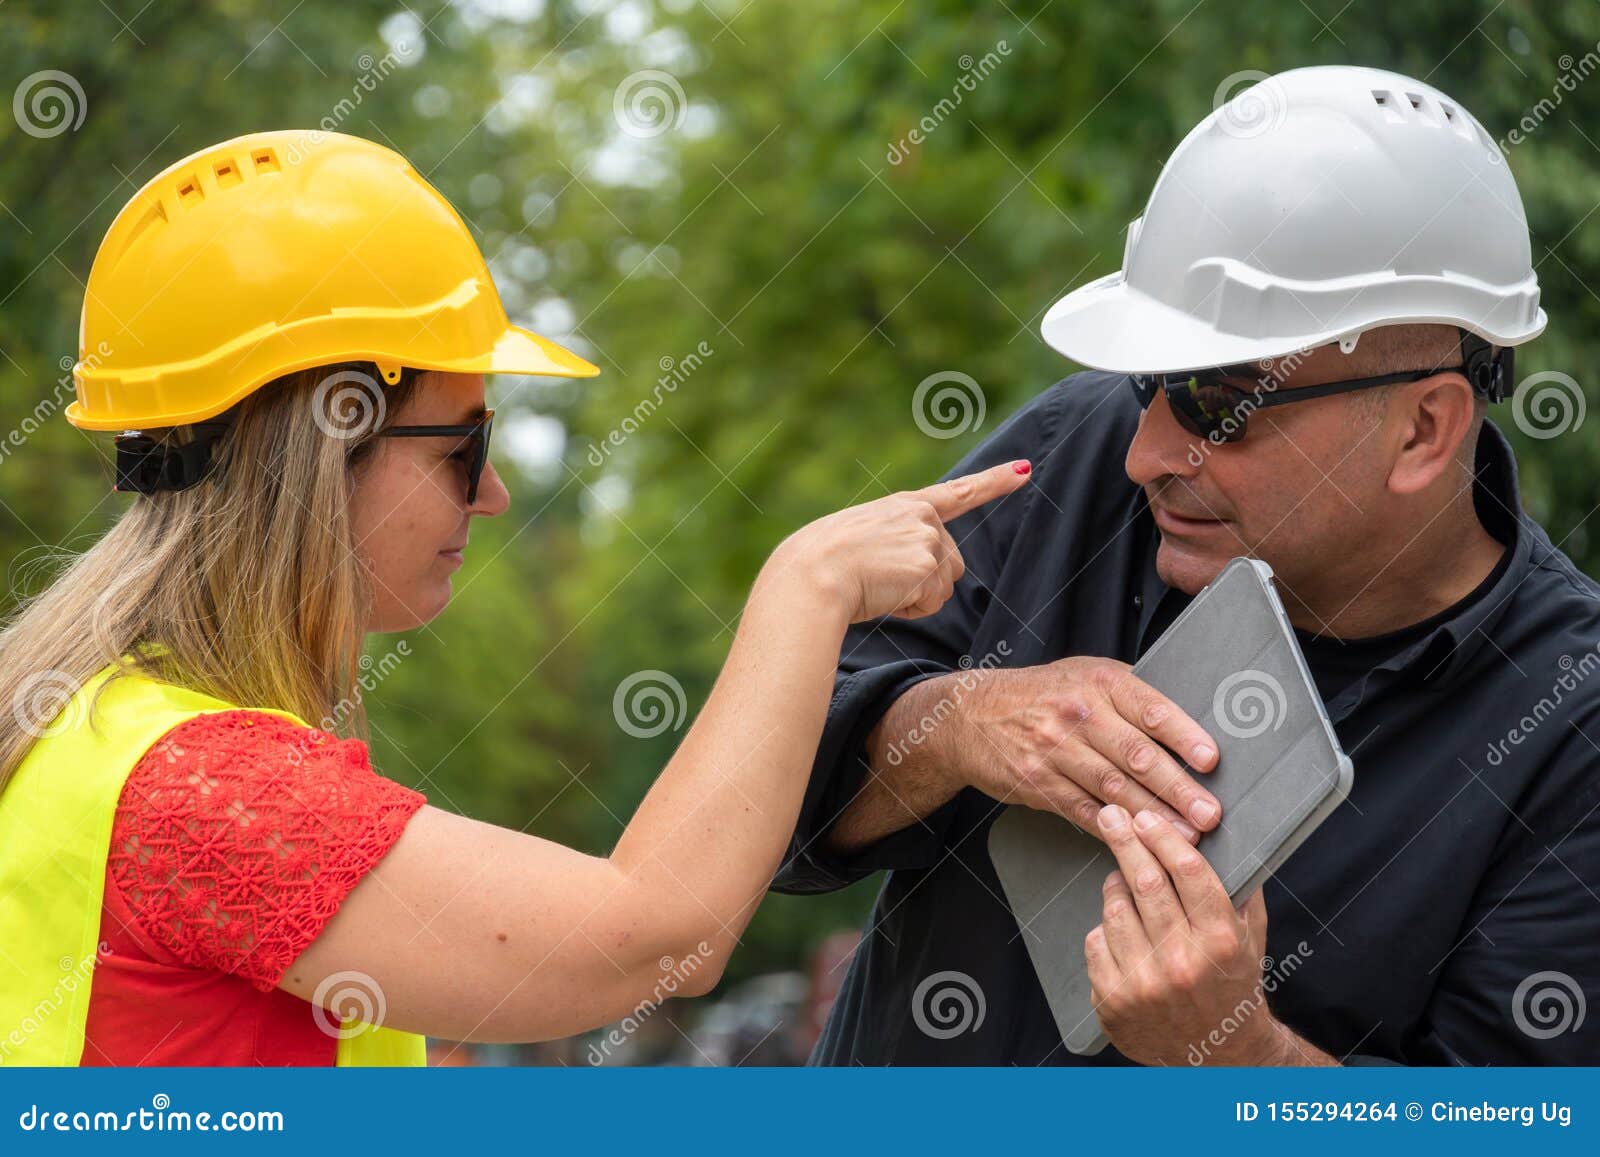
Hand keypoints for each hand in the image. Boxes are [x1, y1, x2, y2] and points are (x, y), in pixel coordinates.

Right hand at [770, 461, 1031, 623]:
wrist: (810, 575)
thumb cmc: (819, 562)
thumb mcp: (859, 537)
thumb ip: (894, 541)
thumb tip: (919, 572)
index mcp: (904, 505)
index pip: (958, 491)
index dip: (995, 481)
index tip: (1024, 470)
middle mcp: (922, 517)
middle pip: (950, 564)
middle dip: (924, 581)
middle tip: (879, 578)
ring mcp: (928, 540)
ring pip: (942, 587)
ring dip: (913, 597)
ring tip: (875, 585)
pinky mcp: (928, 568)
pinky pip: (930, 604)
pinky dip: (908, 610)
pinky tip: (882, 595)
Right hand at [914, 657, 1220, 841]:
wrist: (970, 714)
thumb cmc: (1042, 694)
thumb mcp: (1085, 675)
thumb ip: (1131, 695)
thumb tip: (1189, 724)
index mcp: (1099, 683)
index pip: (1149, 709)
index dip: (1183, 735)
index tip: (1210, 760)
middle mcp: (1078, 715)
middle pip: (1136, 755)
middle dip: (1177, 788)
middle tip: (1209, 813)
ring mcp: (1055, 751)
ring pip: (1114, 788)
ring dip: (1154, 816)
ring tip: (1186, 837)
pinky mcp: (1039, 783)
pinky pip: (1084, 810)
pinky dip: (1114, 828)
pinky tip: (1139, 841)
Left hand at [1085, 805, 1285, 1065]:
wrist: (1219, 1055)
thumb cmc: (1233, 984)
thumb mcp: (1251, 937)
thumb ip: (1238, 889)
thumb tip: (1217, 835)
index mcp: (1221, 941)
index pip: (1188, 871)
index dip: (1162, 837)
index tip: (1146, 816)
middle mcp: (1182, 963)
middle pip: (1146, 882)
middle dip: (1125, 841)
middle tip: (1112, 815)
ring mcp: (1144, 984)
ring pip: (1115, 909)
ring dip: (1114, 885)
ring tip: (1122, 878)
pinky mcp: (1114, 1001)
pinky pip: (1097, 941)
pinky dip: (1106, 927)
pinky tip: (1120, 928)